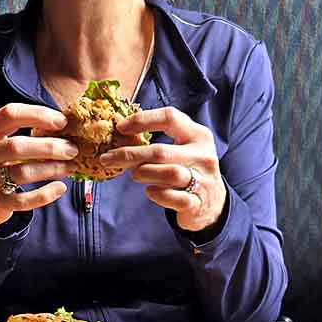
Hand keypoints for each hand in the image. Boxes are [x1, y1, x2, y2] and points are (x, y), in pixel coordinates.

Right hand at [0, 103, 77, 227]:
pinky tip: (60, 188)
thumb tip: (61, 124)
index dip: (38, 115)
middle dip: (50, 146)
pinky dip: (45, 194)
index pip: (10, 114)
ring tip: (70, 166)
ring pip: (22, 173)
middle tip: (72, 149)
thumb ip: (18, 129)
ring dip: (52, 169)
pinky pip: (23, 200)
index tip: (62, 122)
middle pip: (17, 146)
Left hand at [100, 106, 226, 232]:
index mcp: (198, 135)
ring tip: (134, 174)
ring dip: (142, 173)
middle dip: (129, 154)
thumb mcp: (184, 148)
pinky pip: (171, 197)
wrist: (213, 204)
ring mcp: (202, 180)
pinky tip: (150, 191)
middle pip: (160, 151)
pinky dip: (156, 194)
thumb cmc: (189, 170)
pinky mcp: (196, 203)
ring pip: (167, 173)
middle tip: (107, 158)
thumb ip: (161, 139)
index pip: (170, 118)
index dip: (142, 120)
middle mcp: (202, 155)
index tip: (120, 128)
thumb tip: (121, 134)